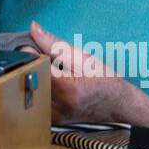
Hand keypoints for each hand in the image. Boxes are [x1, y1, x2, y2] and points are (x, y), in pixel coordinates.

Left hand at [27, 21, 148, 127]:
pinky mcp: (53, 121)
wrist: (119, 106)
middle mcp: (60, 106)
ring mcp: (56, 117)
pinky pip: (36, 100)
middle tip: (37, 56)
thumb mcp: (83, 57)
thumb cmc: (105, 79)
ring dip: (32, 77)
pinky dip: (37, 89)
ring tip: (45, 69)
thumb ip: (54, 44)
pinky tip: (48, 83)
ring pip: (30, 91)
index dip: (29, 54)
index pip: (35, 68)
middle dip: (29, 65)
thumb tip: (33, 28)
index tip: (29, 46)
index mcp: (69, 88)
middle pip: (30, 80)